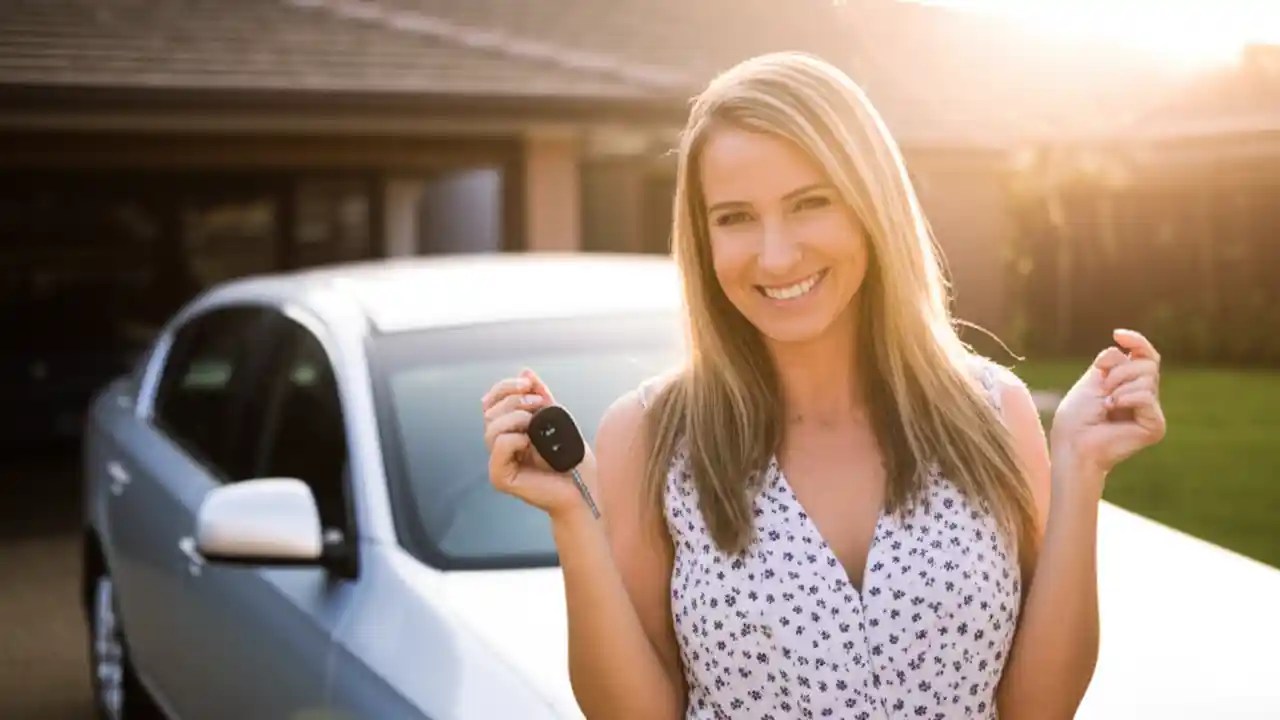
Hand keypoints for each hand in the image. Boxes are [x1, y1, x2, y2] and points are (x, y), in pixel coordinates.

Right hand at [481, 368, 596, 519]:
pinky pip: (499, 446)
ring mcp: (498, 463)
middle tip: (538, 403)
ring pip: (492, 428)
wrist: (585, 489)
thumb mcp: (557, 419)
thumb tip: (526, 372)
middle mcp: (500, 447)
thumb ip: (540, 397)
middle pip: (489, 412)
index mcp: (509, 432)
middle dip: (514, 400)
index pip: (491, 402)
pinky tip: (530, 444)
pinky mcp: (501, 477)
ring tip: (536, 425)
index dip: (505, 387)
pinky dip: (516, 438)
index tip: (529, 383)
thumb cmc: (572, 460)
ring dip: (517, 418)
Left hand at [1049, 329, 1167, 485]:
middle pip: (1147, 363)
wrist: (1073, 442)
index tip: (1117, 335)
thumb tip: (1121, 346)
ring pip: (1147, 377)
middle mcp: (1145, 397)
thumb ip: (1112, 361)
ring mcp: (1151, 412)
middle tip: (1103, 389)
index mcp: (1130, 385)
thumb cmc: (1077, 415)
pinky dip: (1126, 398)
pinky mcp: (1155, 426)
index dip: (1137, 341)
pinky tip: (1112, 409)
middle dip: (1119, 370)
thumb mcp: (1093, 379)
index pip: (1146, 356)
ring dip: (1118, 385)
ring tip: (1106, 404)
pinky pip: (1146, 396)